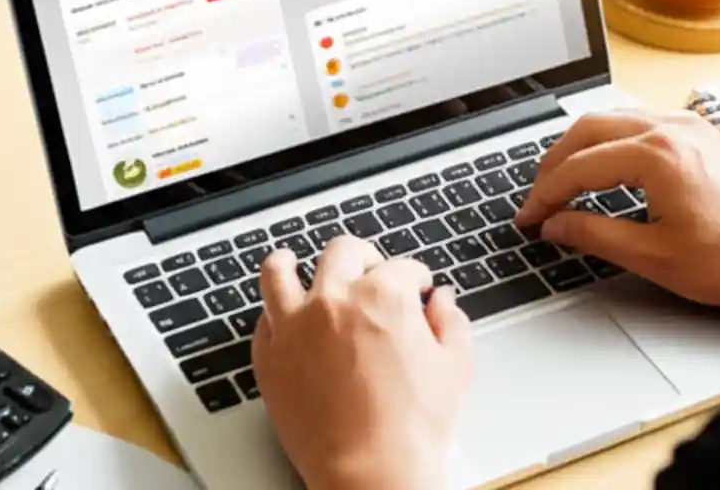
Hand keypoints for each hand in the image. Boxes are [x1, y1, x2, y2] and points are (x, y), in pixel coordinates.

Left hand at [252, 237, 472, 489]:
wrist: (369, 471)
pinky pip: (263, 320)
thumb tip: (442, 301)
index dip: (416, 277)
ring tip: (290, 261)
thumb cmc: (411, 428)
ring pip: (279, 271)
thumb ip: (451, 321)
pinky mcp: (270, 358)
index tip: (417, 287)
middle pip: (342, 252)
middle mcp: (334, 300)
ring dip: (290, 262)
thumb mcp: (455, 367)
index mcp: (383, 295)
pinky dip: (274, 313)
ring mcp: (295, 326)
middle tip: (369, 268)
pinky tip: (281, 316)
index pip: (402, 266)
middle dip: (363, 256)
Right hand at [515, 109, 719, 309]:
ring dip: (581, 147)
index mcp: (657, 156)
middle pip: (589, 128)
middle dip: (554, 162)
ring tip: (562, 181)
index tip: (530, 217)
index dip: (545, 194)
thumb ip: (594, 235)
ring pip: (614, 120)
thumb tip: (556, 224)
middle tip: (537, 196)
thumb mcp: (654, 256)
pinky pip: (641, 123)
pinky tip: (604, 167)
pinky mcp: (701, 134)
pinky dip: (611, 142)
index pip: (579, 167)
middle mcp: (672, 129)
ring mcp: (689, 126)